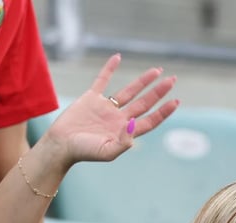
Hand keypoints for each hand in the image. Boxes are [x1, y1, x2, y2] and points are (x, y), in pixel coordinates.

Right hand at [40, 54, 178, 166]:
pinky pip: (102, 80)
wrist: (60, 145)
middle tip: (172, 80)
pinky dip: (110, 68)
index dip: (163, 111)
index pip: (150, 120)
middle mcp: (119, 118)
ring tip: (157, 70)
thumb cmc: (83, 152)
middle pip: (144, 103)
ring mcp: (106, 107)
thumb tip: (135, 124)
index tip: (176, 101)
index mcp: (125, 131)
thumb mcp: (106, 152)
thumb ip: (124, 142)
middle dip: (158, 91)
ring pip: (129, 91)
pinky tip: (118, 57)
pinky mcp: (91, 98)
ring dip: (143, 81)